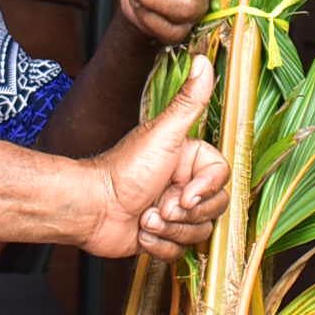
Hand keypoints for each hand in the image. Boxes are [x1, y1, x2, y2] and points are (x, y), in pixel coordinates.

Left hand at [85, 56, 226, 259]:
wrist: (92, 208)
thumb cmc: (124, 170)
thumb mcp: (164, 134)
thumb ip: (189, 101)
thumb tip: (202, 61)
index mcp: (190, 161)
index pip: (222, 180)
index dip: (205, 191)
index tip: (183, 193)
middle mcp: (184, 186)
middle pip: (215, 210)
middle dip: (183, 214)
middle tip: (158, 204)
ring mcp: (174, 213)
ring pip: (199, 234)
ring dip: (169, 230)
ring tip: (144, 217)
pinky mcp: (162, 238)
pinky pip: (179, 253)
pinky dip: (158, 246)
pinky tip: (139, 233)